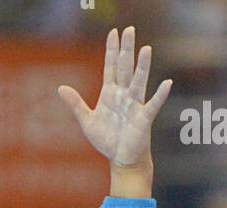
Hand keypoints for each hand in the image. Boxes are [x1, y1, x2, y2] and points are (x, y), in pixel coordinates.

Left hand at [58, 27, 171, 167]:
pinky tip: (166, 83)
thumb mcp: (87, 121)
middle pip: (125, 68)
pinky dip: (160, 95)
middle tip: (129, 29)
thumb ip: (76, 104)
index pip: (111, 66)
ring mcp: (134, 104)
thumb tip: (60, 88)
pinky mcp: (143, 118)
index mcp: (110, 93)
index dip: (111, 50)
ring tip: (146, 49)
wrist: (120, 158)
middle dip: (126, 49)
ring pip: (139, 81)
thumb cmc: (106, 139)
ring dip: (142, 66)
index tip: (113, 32)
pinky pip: (153, 104)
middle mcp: (123, 94)